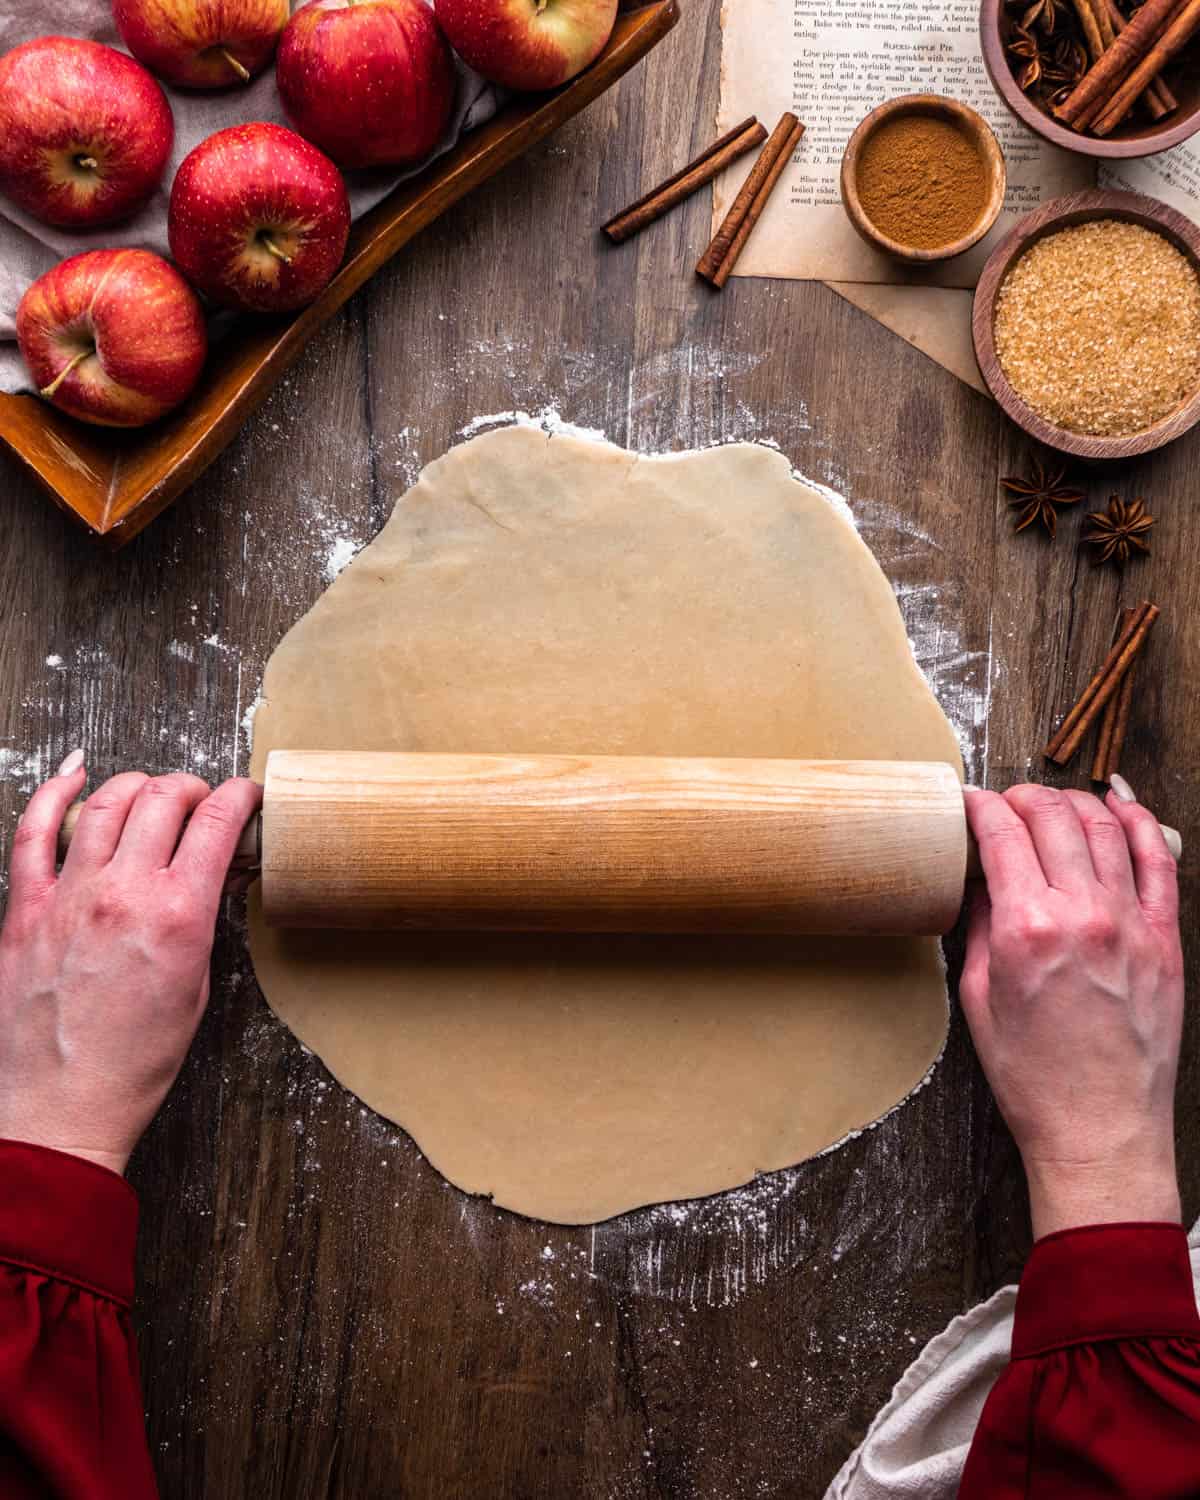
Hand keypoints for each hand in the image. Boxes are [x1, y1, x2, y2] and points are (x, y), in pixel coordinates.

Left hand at [0, 752, 261, 1174]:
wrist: (63, 1106)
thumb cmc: (134, 1062)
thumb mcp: (196, 986)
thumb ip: (200, 922)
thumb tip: (208, 880)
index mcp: (178, 915)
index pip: (216, 822)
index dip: (238, 796)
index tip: (244, 795)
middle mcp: (123, 893)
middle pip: (163, 798)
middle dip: (191, 787)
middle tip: (200, 798)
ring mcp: (68, 896)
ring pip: (105, 801)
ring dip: (136, 784)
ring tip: (149, 791)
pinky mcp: (24, 909)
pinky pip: (32, 831)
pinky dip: (53, 791)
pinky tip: (71, 773)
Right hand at [962, 779, 1183, 1238]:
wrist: (1099, 1129)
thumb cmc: (1034, 1077)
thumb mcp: (981, 999)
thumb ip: (980, 929)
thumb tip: (981, 883)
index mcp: (1027, 929)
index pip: (1002, 835)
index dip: (980, 808)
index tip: (969, 803)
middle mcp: (1082, 914)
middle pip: (1053, 818)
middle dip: (1023, 797)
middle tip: (1007, 801)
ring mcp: (1130, 923)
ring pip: (1105, 827)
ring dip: (1074, 801)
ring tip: (1053, 802)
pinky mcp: (1165, 940)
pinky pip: (1159, 861)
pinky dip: (1141, 822)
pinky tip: (1122, 804)